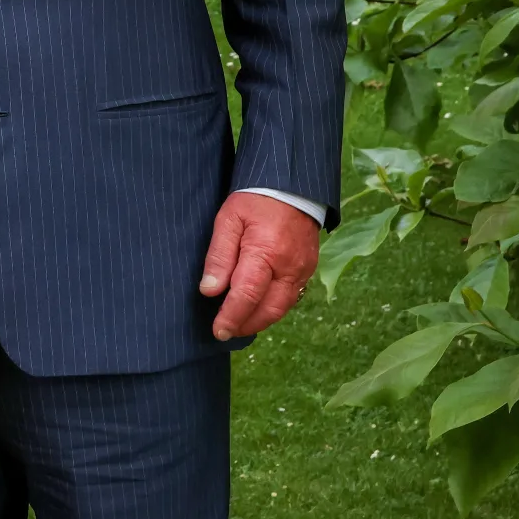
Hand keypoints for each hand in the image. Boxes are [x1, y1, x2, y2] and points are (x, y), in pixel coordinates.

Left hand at [199, 191, 320, 340]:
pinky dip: (273, 308)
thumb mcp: (228, 219)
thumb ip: (219, 256)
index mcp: (266, 253)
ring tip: (237, 325)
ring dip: (259, 321)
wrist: (293, 186)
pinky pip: (291, 298)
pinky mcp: (309, 270)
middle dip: (246, 325)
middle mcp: (289, 268)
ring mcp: (303, 271)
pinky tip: (257, 309)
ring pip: (282, 308)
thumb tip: (209, 291)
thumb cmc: (255, 200)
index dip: (231, 317)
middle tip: (224, 332)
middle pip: (269, 309)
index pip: (247, 295)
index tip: (217, 331)